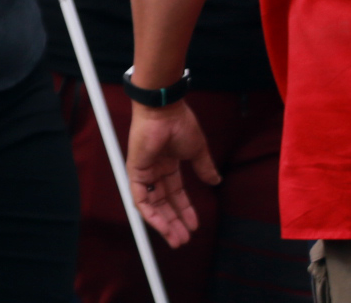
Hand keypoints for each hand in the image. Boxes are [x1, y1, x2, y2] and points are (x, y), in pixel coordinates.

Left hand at [126, 101, 220, 245]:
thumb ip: (204, 167)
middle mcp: (155, 170)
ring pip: (152, 204)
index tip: (195, 225)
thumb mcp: (196, 151)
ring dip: (164, 223)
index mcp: (168, 164)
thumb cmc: (179, 124)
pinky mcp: (135, 172)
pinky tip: (162, 227)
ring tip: (176, 239)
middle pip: (164, 202)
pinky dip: (151, 214)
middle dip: (174, 222)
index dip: (185, 210)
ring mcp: (144, 171)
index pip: (175, 193)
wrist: (165, 110)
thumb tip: (215, 181)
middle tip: (183, 240)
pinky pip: (141, 198)